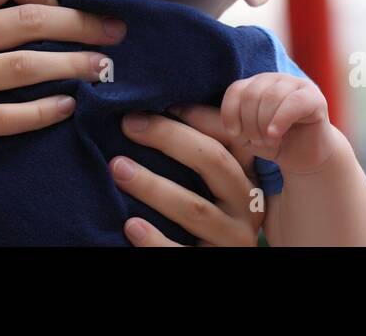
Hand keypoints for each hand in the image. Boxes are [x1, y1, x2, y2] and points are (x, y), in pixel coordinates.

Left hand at [109, 105, 263, 246]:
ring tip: (118, 169)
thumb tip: (151, 112)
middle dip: (170, 138)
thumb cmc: (201, 218)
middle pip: (215, 162)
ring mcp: (234, 238)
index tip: (162, 102)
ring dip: (153, 186)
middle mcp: (247, 206)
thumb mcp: (212, 186)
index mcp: (247, 177)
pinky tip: (131, 224)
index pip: (232, 136)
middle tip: (129, 125)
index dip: (199, 115)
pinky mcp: (213, 264)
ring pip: (195, 208)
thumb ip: (199, 155)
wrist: (209, 261)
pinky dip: (155, 239)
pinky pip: (182, 252)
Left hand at [220, 72, 336, 176]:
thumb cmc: (269, 143)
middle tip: (256, 142)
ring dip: (264, 126)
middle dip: (250, 124)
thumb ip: (210, 122)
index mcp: (254, 83)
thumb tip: (174, 107)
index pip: (236, 89)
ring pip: (271, 98)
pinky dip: (279, 121)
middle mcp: (274, 78)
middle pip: (252, 94)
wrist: (305, 157)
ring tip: (268, 142)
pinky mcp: (314, 98)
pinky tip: (274, 136)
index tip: (234, 134)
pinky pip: (293, 103)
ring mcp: (295, 84)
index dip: (231, 113)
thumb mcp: (238, 134)